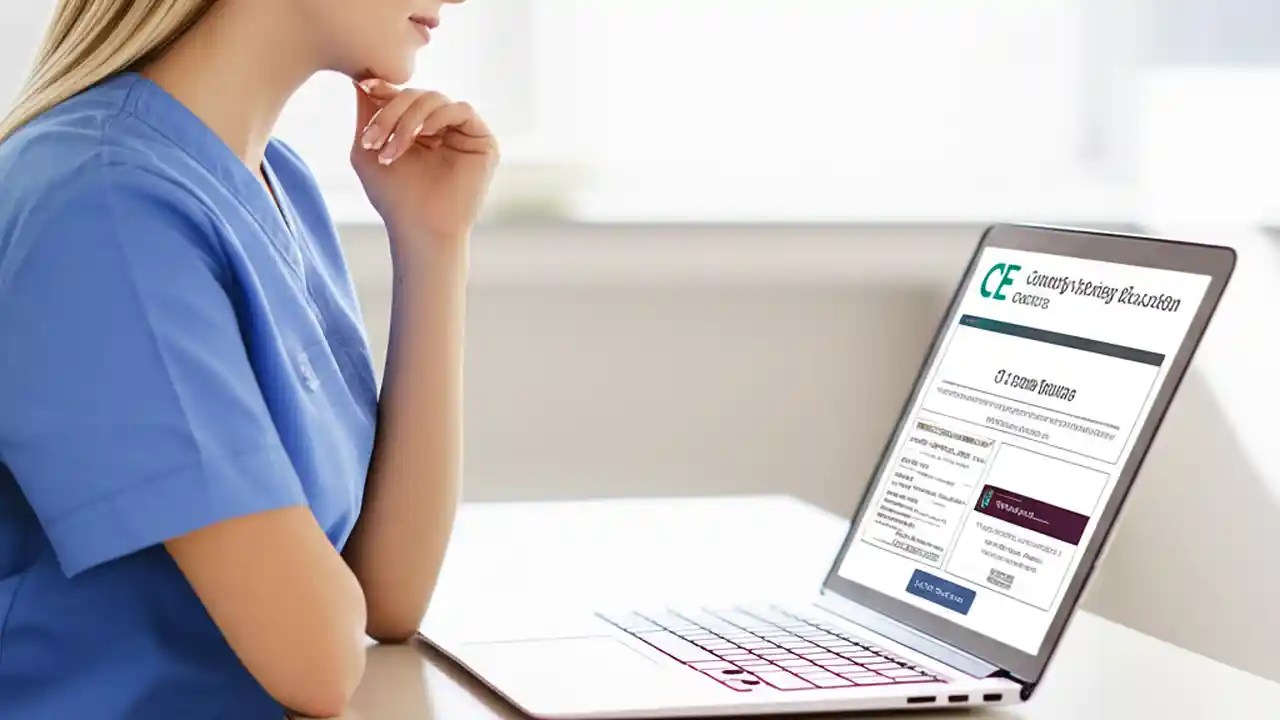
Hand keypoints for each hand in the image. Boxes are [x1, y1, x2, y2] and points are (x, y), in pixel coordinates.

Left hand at [350, 79, 498, 242]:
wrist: (420, 229)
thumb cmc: (394, 197)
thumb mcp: (368, 150)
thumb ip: (367, 114)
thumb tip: (363, 77)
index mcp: (419, 130)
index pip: (404, 98)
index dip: (385, 90)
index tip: (364, 86)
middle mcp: (443, 129)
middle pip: (417, 94)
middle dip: (391, 111)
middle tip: (372, 139)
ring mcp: (464, 134)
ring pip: (436, 99)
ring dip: (408, 119)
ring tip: (392, 149)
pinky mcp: (483, 141)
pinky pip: (461, 109)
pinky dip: (438, 117)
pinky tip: (424, 135)